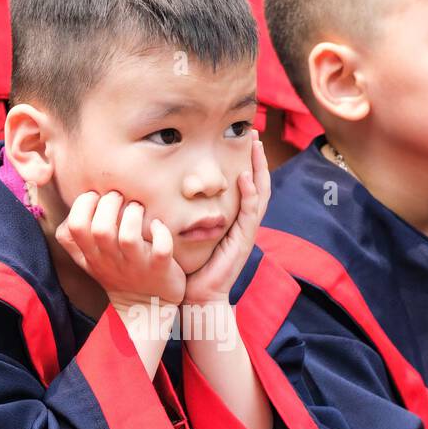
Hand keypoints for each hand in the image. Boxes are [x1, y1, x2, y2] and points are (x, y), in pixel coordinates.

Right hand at [56, 190, 185, 313]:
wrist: (144, 307)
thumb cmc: (117, 274)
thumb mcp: (90, 260)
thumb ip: (76, 238)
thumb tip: (74, 207)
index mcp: (90, 256)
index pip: (71, 230)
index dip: (81, 206)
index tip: (95, 197)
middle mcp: (110, 261)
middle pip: (101, 229)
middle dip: (109, 203)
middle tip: (120, 198)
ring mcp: (135, 265)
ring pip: (128, 237)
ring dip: (133, 214)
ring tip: (137, 208)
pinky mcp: (160, 268)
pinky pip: (162, 249)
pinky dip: (161, 232)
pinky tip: (158, 225)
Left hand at [183, 136, 269, 307]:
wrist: (197, 297)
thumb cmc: (189, 267)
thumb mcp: (188, 232)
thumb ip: (187, 212)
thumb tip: (166, 190)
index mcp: (233, 219)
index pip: (245, 183)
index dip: (245, 160)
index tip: (240, 138)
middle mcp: (244, 222)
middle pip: (258, 182)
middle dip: (256, 157)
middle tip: (253, 132)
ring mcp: (246, 231)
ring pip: (260, 193)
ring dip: (259, 168)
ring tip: (255, 146)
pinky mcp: (243, 241)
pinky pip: (250, 213)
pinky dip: (250, 194)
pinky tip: (246, 177)